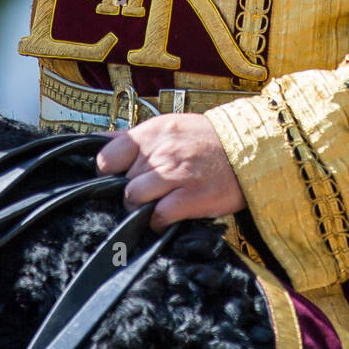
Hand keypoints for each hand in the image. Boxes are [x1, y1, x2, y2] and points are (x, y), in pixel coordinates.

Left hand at [95, 112, 245, 230]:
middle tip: (144, 192)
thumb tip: (100, 140)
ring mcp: (175, 175)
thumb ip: (136, 137)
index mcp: (152, 133)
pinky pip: (159, 216)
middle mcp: (160, 152)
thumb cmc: (207, 140)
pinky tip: (166, 217)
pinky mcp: (191, 197)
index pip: (107, 156)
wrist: (248, 150)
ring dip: (140, 208)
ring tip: (152, 206)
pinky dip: (158, 221)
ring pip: (134, 198)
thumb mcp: (169, 126)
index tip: (114, 178)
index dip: (107, 172)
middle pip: (121, 182)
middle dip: (129, 190)